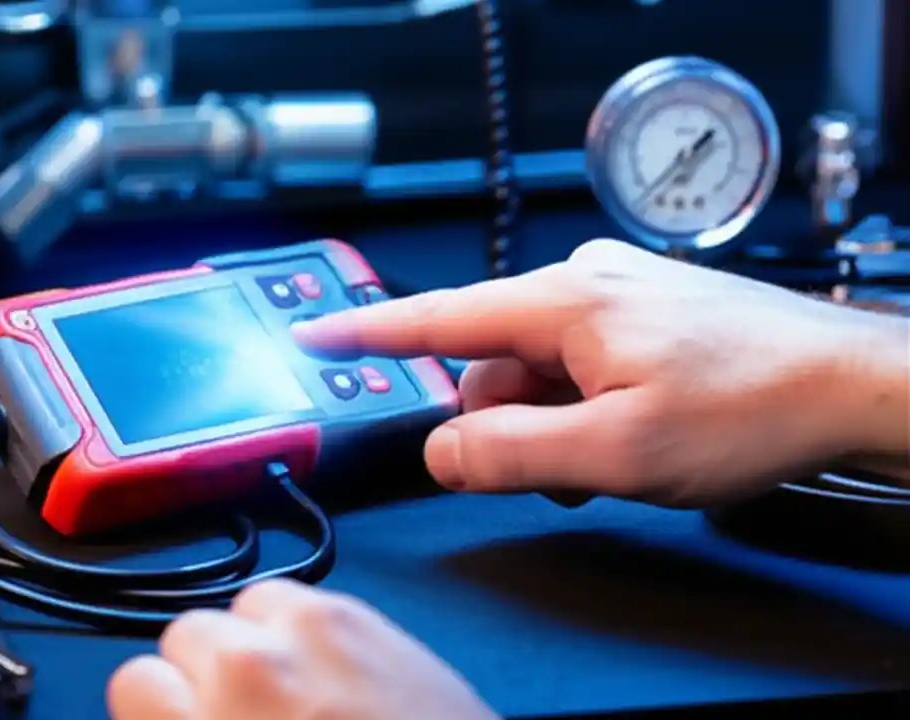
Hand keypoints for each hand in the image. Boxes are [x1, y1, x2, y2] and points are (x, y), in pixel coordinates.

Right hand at [108, 579, 498, 719]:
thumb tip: (168, 713)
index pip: (134, 680)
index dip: (157, 706)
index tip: (179, 718)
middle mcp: (253, 669)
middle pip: (185, 633)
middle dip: (205, 672)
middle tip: (242, 713)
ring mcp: (312, 631)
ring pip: (241, 607)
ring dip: (255, 641)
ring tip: (288, 688)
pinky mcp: (363, 615)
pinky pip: (299, 599)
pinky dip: (303, 630)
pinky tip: (327, 672)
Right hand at [294, 239, 909, 506]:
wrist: (853, 387)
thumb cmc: (754, 404)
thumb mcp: (616, 453)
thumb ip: (511, 454)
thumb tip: (440, 454)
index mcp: (565, 302)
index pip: (436, 316)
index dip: (366, 332)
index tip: (314, 334)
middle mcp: (584, 285)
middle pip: (490, 363)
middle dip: (502, 423)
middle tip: (556, 470)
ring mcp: (617, 299)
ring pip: (535, 372)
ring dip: (549, 425)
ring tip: (608, 460)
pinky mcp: (642, 318)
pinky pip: (576, 368)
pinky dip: (580, 410)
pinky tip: (622, 439)